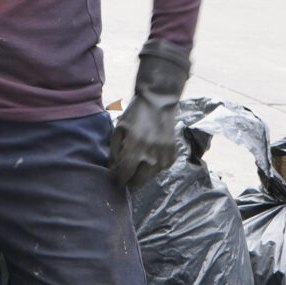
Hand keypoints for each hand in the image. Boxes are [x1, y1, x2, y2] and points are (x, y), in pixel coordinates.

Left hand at [108, 40, 192, 189]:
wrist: (158, 102)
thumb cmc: (135, 115)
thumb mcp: (119, 131)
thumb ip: (114, 152)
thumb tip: (113, 170)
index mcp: (135, 150)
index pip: (125, 175)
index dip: (119, 180)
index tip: (117, 180)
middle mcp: (151, 157)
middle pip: (139, 181)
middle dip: (130, 182)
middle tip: (126, 177)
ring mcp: (164, 157)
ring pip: (151, 177)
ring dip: (143, 174)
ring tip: (138, 165)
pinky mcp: (172, 154)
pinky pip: (162, 169)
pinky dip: (155, 167)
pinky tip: (150, 157)